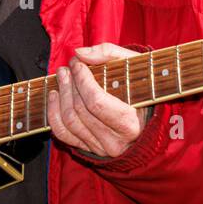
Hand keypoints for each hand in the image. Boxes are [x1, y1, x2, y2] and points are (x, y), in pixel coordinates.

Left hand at [47, 43, 152, 159]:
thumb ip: (108, 53)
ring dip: (61, 96)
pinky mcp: (90, 150)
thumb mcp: (134, 64)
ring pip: (69, 122)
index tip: (76, 63)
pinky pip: (64, 134)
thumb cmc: (142, 86)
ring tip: (61, 78)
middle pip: (80, 111)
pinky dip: (54, 114)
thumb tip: (80, 54)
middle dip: (69, 85)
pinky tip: (54, 96)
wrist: (149, 115)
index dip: (82, 80)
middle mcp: (115, 141)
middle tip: (66, 68)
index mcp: (130, 124)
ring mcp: (101, 148)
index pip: (96, 102)